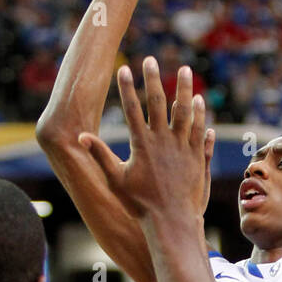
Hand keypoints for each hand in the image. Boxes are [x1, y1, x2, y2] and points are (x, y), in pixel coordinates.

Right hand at [78, 57, 209, 226]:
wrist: (172, 222)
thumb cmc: (140, 205)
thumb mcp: (115, 181)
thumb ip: (100, 156)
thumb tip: (82, 136)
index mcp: (142, 145)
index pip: (132, 109)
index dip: (126, 87)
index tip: (123, 68)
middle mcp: (164, 141)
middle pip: (158, 103)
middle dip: (153, 79)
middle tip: (150, 60)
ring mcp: (183, 148)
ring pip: (185, 112)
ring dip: (185, 89)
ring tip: (185, 70)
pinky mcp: (198, 157)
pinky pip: (199, 131)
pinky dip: (199, 115)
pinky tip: (200, 102)